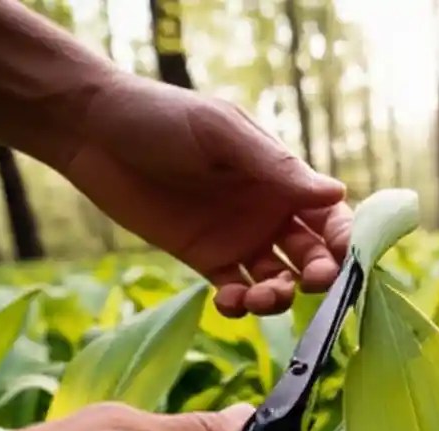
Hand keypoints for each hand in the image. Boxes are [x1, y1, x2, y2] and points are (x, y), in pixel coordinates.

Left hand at [63, 71, 353, 317]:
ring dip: (279, 297)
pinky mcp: (205, 259)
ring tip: (260, 297)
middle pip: (311, 255)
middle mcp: (268, 212)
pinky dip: (240, 305)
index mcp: (281, 178)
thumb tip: (337, 193)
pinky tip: (230, 302)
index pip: (329, 216)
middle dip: (318, 276)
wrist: (95, 133)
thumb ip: (275, 167)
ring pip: (277, 281)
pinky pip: (235, 292)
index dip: (343, 241)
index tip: (342, 261)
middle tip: (309, 283)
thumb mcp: (222, 134)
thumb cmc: (162, 118)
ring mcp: (238, 239)